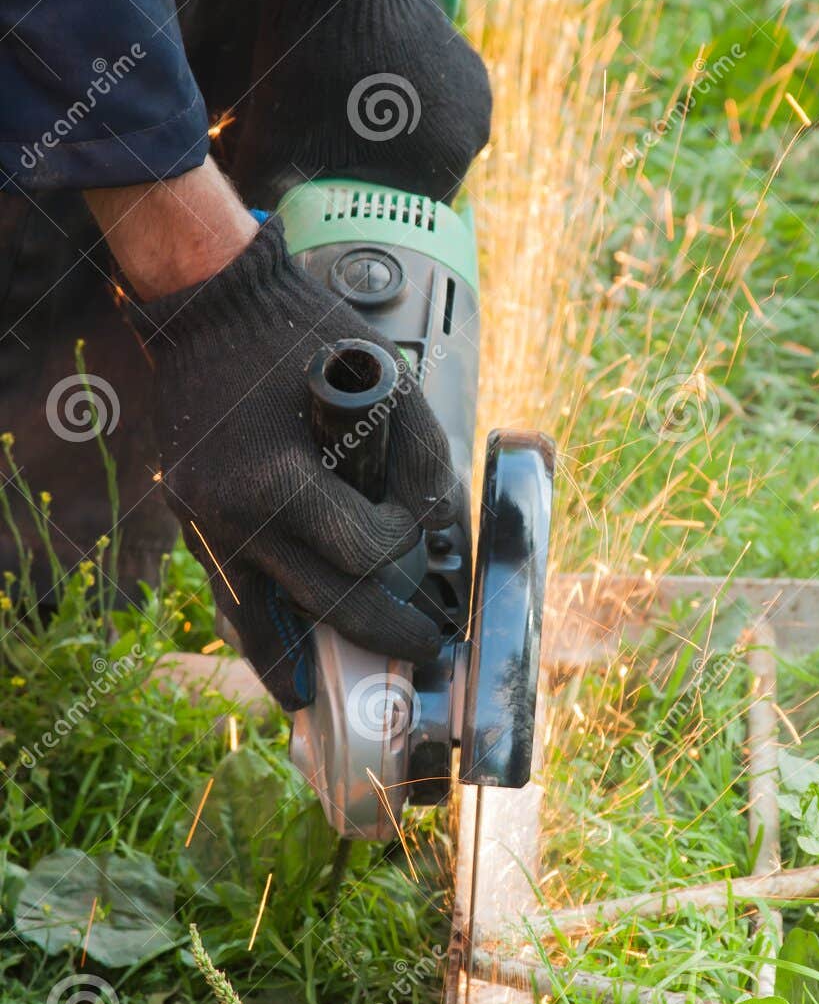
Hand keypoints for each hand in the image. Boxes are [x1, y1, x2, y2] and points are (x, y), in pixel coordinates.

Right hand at [129, 215, 458, 708]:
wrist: (206, 304)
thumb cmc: (299, 333)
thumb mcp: (381, 378)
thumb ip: (422, 456)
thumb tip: (443, 527)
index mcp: (271, 478)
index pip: (358, 553)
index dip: (403, 555)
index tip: (422, 541)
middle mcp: (228, 514)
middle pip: (316, 602)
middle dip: (379, 632)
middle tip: (425, 650)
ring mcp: (201, 522)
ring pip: (258, 618)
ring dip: (301, 660)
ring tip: (329, 699)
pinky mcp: (191, 519)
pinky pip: (230, 592)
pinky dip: (260, 631)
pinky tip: (284, 666)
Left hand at [234, 0, 491, 209]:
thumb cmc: (309, 63)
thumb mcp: (273, 146)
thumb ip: (259, 199)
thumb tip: (246, 240)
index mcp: (443, 165)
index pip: (407, 216)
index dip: (370, 213)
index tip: (339, 200)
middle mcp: (473, 135)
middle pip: (420, 179)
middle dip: (383, 176)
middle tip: (337, 161)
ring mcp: (477, 96)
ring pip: (429, 142)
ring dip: (398, 143)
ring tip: (351, 126)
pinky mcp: (468, 63)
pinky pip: (438, 107)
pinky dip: (409, 108)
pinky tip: (372, 95)